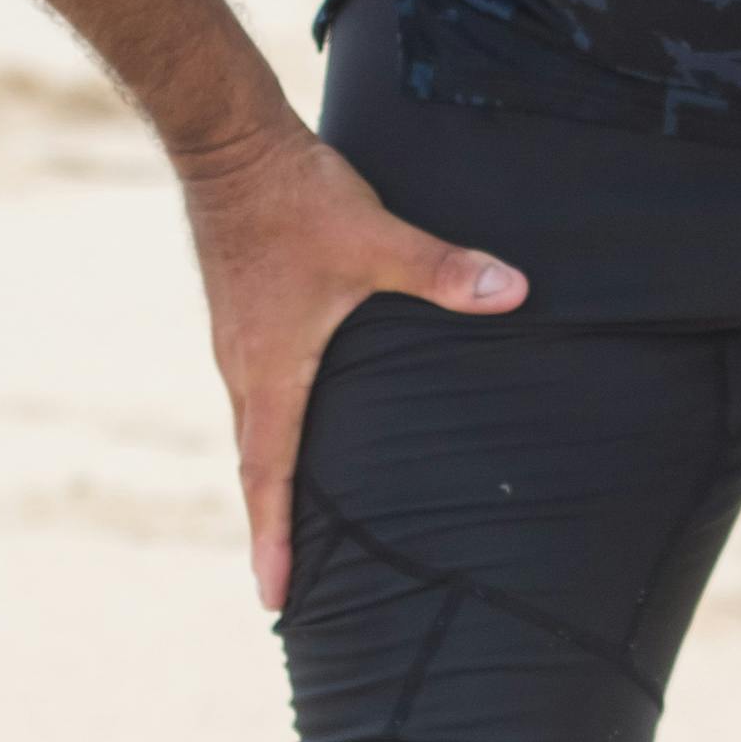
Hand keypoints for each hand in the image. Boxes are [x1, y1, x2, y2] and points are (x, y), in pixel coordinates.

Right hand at [178, 124, 527, 612]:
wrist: (228, 144)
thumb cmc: (293, 197)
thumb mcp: (374, 237)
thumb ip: (442, 270)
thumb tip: (512, 292)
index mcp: (270, 370)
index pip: (267, 475)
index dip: (273, 540)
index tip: (273, 597)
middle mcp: (243, 368)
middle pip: (254, 466)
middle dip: (271, 527)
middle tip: (285, 585)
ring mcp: (237, 343)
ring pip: (253, 430)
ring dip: (270, 480)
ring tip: (290, 524)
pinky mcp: (242, 317)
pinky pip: (254, 395)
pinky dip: (271, 433)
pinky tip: (300, 428)